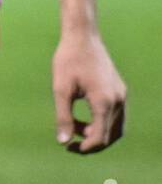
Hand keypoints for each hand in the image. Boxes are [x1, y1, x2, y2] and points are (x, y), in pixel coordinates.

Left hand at [52, 30, 125, 153]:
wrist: (82, 36)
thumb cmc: (68, 59)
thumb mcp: (61, 88)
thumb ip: (63, 116)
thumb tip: (63, 141)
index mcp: (104, 102)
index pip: (100, 137)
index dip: (85, 147)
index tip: (68, 147)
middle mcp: (118, 100)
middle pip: (111, 135)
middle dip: (91, 142)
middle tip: (71, 141)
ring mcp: (121, 95)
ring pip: (116, 127)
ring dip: (98, 133)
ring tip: (76, 128)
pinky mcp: (120, 90)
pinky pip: (116, 115)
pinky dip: (103, 122)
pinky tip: (85, 119)